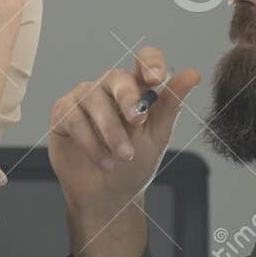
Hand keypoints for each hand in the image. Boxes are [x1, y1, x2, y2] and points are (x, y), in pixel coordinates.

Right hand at [48, 45, 201, 214]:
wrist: (110, 196)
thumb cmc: (136, 164)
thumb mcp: (158, 135)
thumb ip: (172, 104)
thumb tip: (193, 74)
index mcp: (137, 87)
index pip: (144, 60)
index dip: (150, 62)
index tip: (156, 78)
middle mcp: (109, 87)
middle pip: (117, 77)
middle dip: (128, 98)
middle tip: (139, 121)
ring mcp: (84, 98)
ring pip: (94, 100)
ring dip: (111, 130)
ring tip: (124, 156)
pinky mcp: (63, 114)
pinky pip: (74, 118)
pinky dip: (91, 142)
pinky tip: (104, 161)